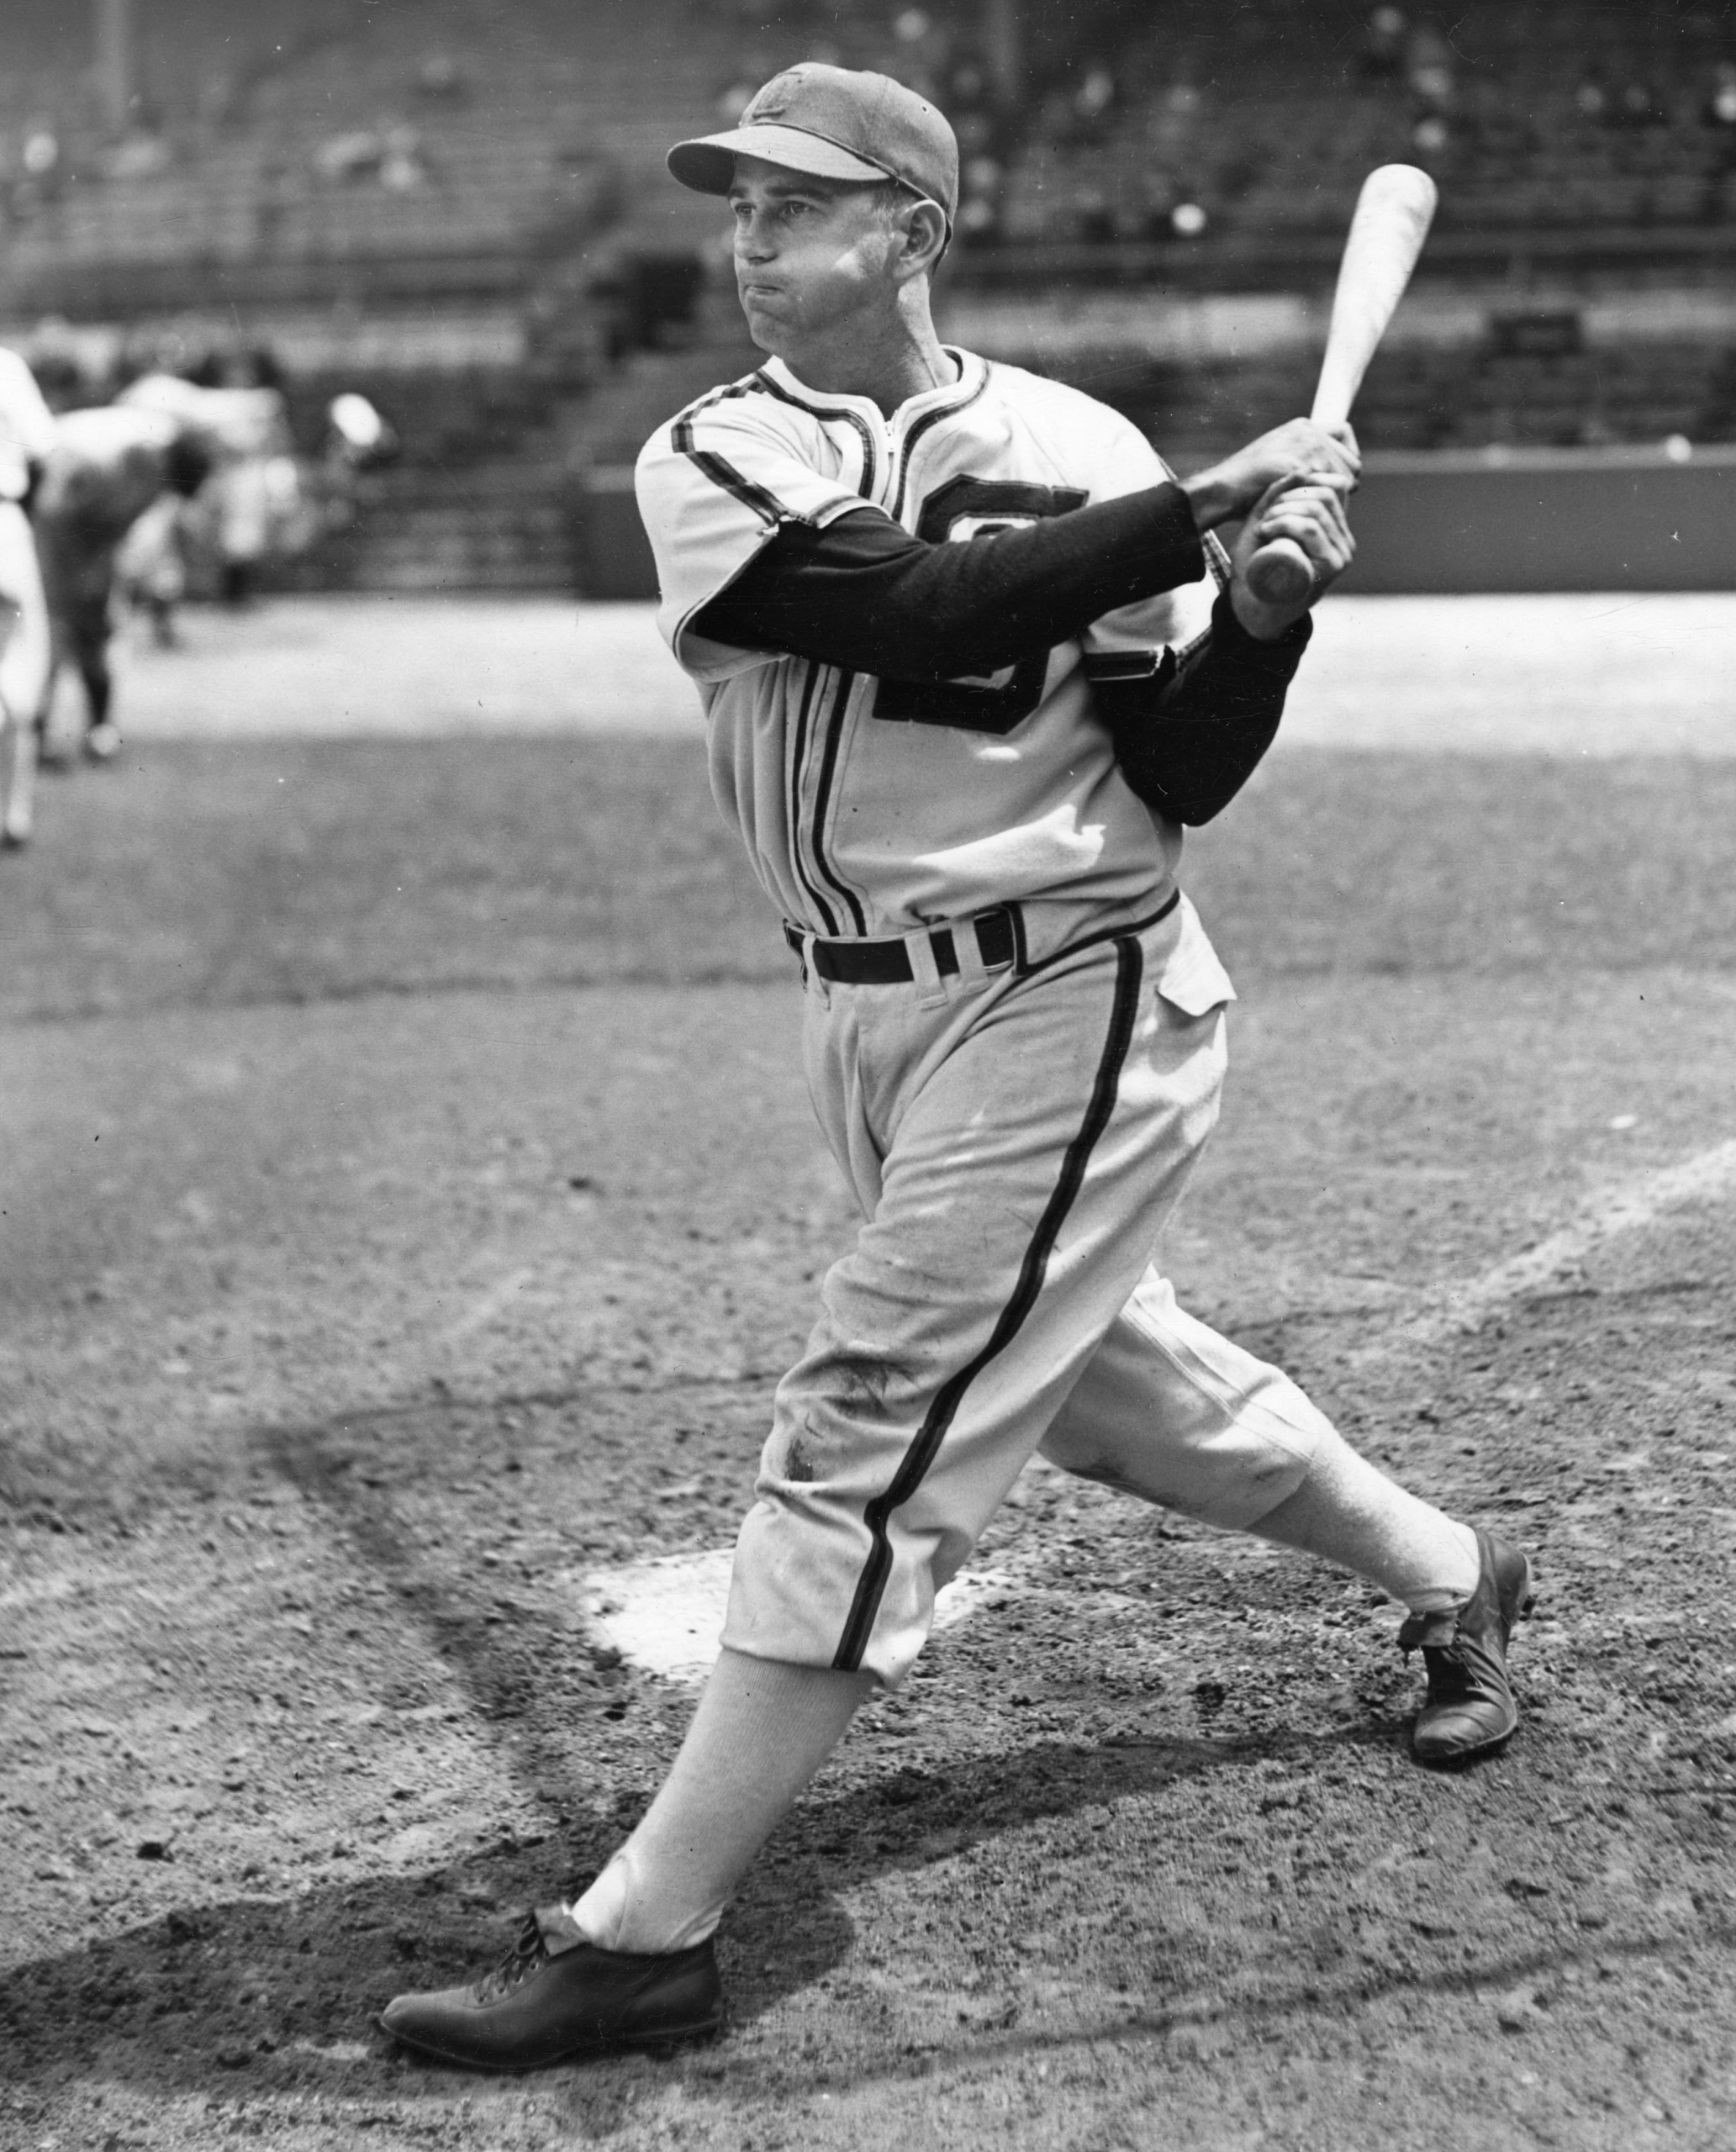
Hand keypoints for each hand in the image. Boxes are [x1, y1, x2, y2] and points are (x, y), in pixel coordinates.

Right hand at [1181, 418, 1359, 529]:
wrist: (1223, 489)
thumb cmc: (1245, 486)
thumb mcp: (1277, 463)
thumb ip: (1301, 460)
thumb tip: (1327, 475)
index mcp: (1302, 427)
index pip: (1345, 434)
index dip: (1347, 459)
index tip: (1342, 479)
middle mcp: (1309, 432)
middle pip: (1352, 461)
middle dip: (1345, 484)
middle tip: (1329, 503)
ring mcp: (1307, 447)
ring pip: (1346, 478)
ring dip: (1334, 498)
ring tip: (1313, 510)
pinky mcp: (1303, 466)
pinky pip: (1332, 489)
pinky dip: (1323, 505)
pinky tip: (1308, 513)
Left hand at [1227, 474, 1355, 639]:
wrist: (1253, 609)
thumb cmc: (1257, 568)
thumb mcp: (1265, 524)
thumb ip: (1277, 497)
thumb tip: (1301, 469)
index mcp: (1336, 531)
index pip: (1330, 488)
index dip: (1301, 483)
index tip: (1273, 500)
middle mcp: (1345, 542)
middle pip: (1323, 496)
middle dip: (1288, 498)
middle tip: (1264, 517)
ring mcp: (1340, 556)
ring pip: (1315, 512)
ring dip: (1282, 511)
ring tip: (1263, 526)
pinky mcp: (1330, 568)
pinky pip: (1311, 530)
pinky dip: (1286, 522)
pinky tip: (1267, 528)